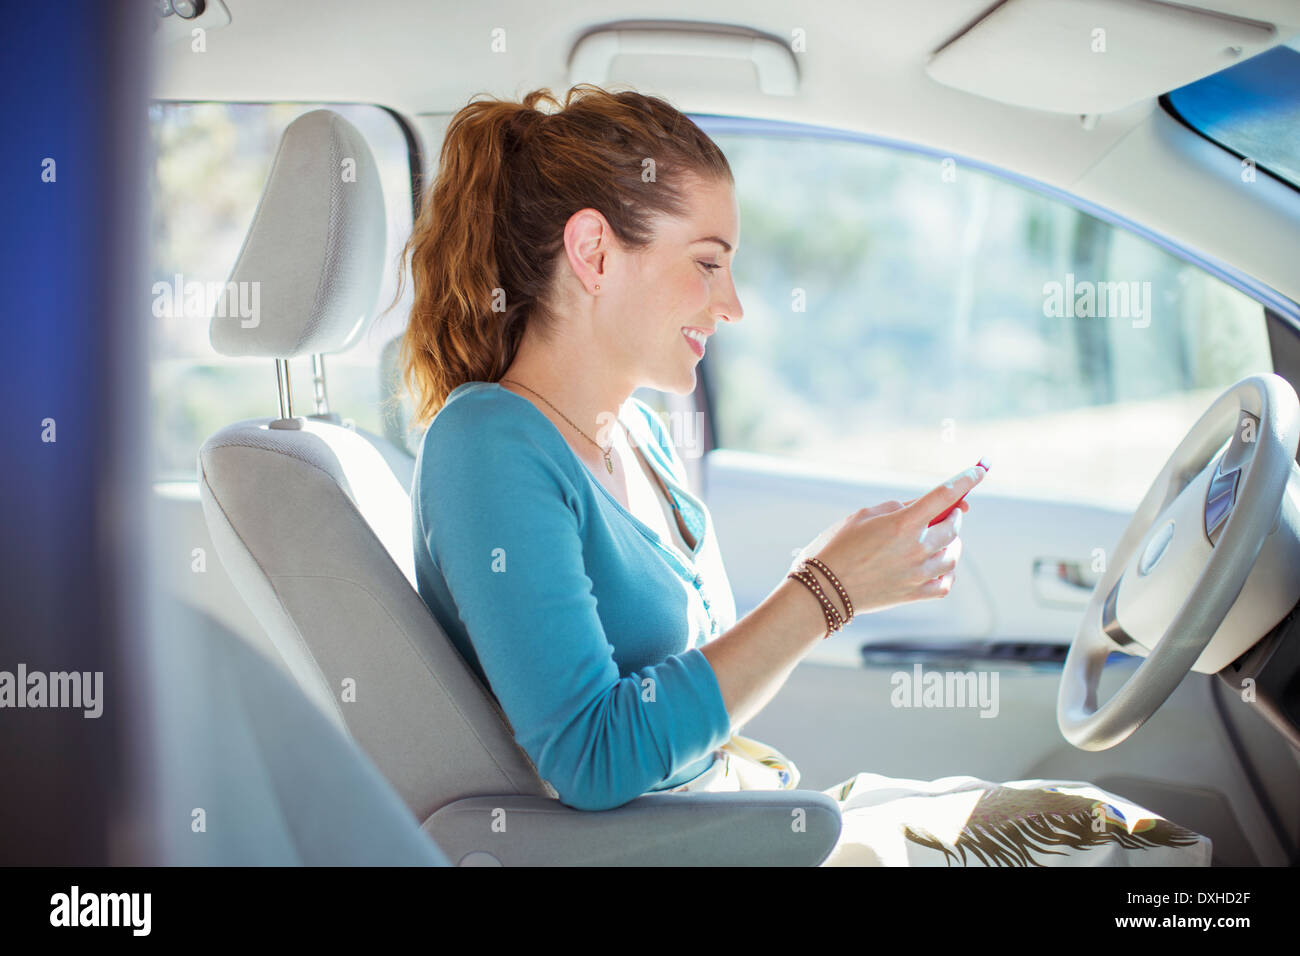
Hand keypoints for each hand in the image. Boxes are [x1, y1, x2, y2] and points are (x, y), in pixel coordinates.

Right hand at [796, 465, 984, 614]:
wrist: (823, 591)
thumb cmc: (838, 547)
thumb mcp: (864, 516)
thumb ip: (899, 507)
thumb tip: (929, 505)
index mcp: (902, 524)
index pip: (944, 495)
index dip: (965, 480)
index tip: (980, 471)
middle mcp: (915, 549)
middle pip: (953, 526)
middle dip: (951, 515)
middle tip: (943, 513)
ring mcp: (918, 574)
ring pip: (953, 554)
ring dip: (950, 542)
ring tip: (936, 539)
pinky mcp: (915, 594)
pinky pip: (946, 581)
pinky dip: (945, 570)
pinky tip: (935, 564)